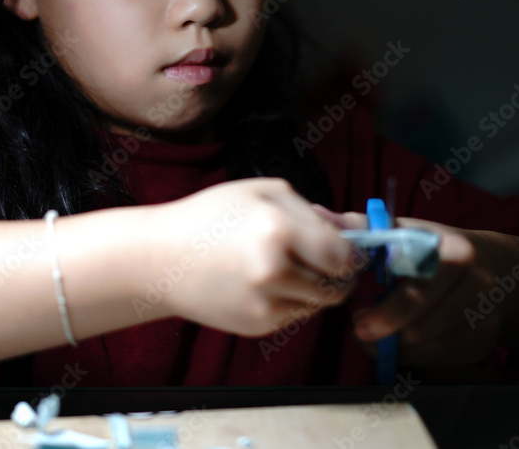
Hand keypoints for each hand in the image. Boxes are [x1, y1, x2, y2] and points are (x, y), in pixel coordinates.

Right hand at [147, 178, 363, 337]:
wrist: (160, 258)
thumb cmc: (212, 215)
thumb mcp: (265, 193)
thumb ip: (317, 211)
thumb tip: (359, 229)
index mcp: (278, 230)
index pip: (345, 255)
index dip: (354, 252)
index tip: (349, 247)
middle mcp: (274, 271)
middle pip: (339, 285)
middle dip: (338, 272)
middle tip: (325, 258)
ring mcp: (265, 304)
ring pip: (320, 303)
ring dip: (315, 286)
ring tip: (286, 264)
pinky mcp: (257, 325)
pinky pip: (296, 315)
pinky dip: (292, 299)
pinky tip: (265, 281)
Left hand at [313, 206, 504, 367]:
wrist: (488, 267)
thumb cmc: (429, 249)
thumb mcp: (399, 230)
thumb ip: (360, 227)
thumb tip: (320, 213)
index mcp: (454, 252)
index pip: (419, 288)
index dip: (387, 309)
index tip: (357, 316)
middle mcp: (476, 285)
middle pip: (425, 325)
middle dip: (386, 332)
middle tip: (360, 331)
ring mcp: (483, 316)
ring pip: (430, 347)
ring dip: (396, 347)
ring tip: (375, 334)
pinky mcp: (482, 342)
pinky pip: (440, 360)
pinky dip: (413, 357)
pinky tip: (401, 342)